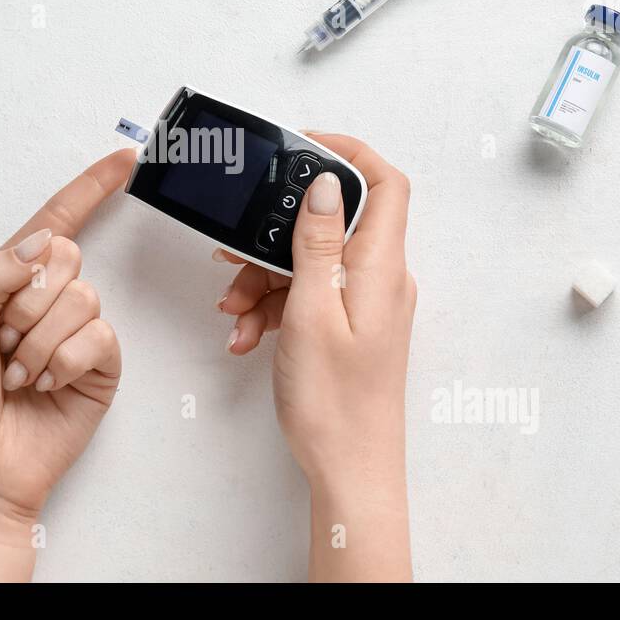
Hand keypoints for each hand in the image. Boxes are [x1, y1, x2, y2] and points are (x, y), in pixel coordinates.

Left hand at [0, 148, 135, 581]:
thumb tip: (40, 241)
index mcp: (7, 283)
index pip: (54, 223)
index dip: (89, 189)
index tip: (124, 159)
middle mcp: (45, 301)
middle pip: (64, 256)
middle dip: (26, 302)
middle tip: (3, 343)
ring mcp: (75, 332)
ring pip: (82, 297)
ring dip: (41, 340)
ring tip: (19, 374)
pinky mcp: (99, 364)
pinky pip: (99, 335)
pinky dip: (65, 360)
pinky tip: (46, 385)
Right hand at [215, 134, 414, 580]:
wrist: (350, 472)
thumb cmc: (336, 403)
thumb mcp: (312, 310)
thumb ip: (318, 242)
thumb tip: (326, 182)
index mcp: (381, 266)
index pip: (384, 182)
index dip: (347, 153)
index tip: (300, 147)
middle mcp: (381, 278)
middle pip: (333, 223)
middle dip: (277, 233)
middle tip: (238, 253)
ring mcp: (365, 303)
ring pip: (311, 262)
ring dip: (265, 278)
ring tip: (235, 309)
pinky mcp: (349, 326)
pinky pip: (309, 296)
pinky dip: (274, 306)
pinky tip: (247, 333)